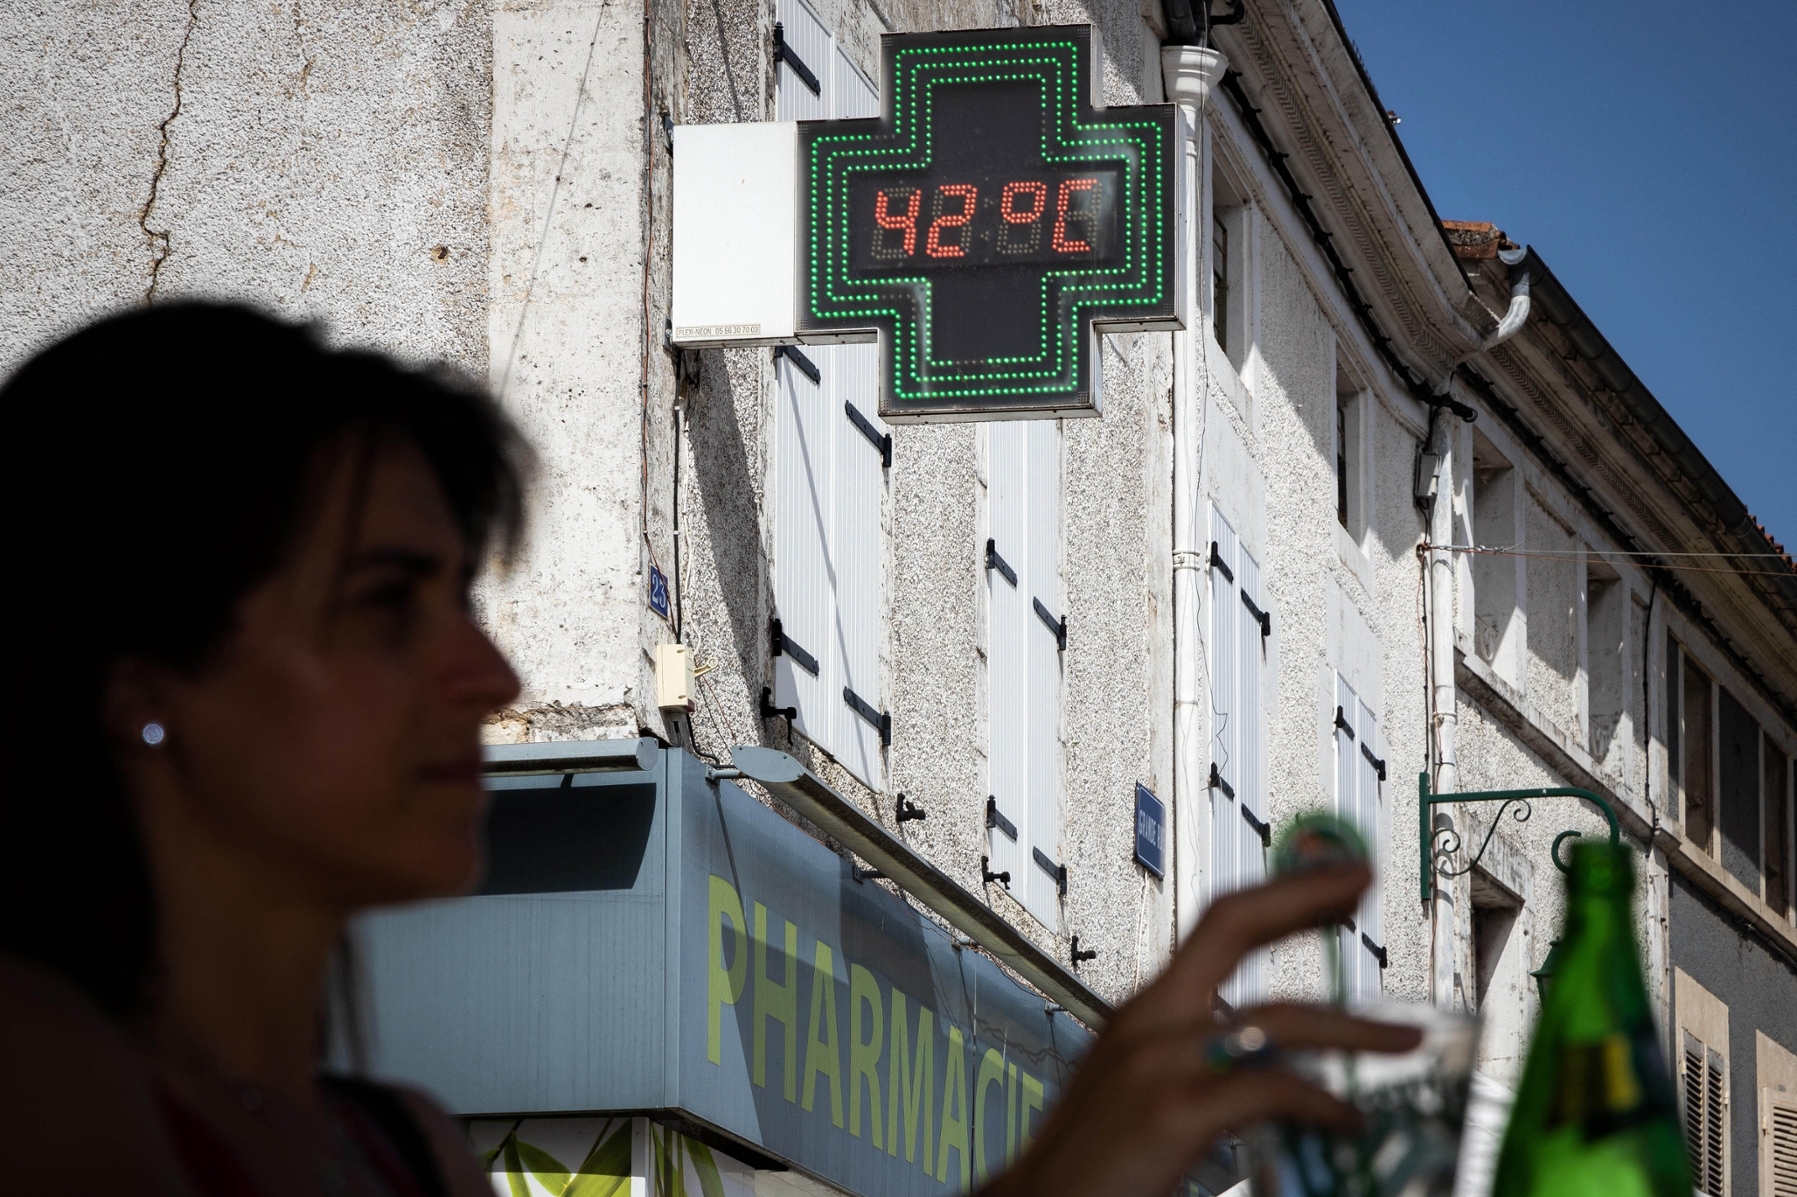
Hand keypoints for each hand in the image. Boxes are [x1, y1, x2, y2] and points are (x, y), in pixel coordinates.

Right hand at [985, 865, 1421, 1196]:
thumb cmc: (1087, 1171)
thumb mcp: (1140, 1094)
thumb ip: (1200, 1071)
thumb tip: (1275, 1073)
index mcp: (1143, 1014)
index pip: (1216, 925)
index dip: (1278, 892)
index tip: (1331, 878)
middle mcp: (1147, 1021)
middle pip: (1233, 925)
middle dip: (1304, 895)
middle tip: (1362, 879)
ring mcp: (1157, 1061)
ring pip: (1276, 1018)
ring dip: (1351, 1026)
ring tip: (1404, 1041)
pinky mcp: (1170, 1111)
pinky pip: (1269, 1089)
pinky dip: (1320, 1100)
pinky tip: (1349, 1118)